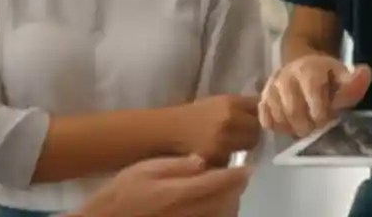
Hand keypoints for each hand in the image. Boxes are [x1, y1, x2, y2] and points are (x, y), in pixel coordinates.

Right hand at [74, 154, 250, 216]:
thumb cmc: (125, 191)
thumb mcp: (146, 168)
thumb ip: (176, 165)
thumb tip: (203, 161)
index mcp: (178, 192)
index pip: (217, 183)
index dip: (236, 176)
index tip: (247, 168)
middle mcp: (188, 213)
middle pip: (225, 202)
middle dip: (236, 189)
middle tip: (240, 177)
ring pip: (221, 216)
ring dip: (231, 203)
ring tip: (231, 191)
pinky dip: (220, 214)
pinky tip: (217, 206)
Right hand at [170, 94, 261, 165]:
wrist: (168, 130)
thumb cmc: (191, 114)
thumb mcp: (216, 102)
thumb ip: (239, 106)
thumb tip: (263, 109)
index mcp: (230, 102)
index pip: (259, 106)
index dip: (260, 112)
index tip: (258, 116)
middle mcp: (231, 120)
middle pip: (257, 128)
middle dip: (253, 131)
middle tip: (243, 133)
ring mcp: (226, 140)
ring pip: (249, 144)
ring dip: (244, 144)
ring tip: (231, 142)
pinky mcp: (219, 158)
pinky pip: (235, 157)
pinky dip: (231, 156)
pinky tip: (220, 152)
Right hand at [258, 55, 371, 136]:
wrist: (302, 65)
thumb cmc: (327, 78)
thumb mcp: (343, 77)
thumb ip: (353, 82)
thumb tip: (364, 73)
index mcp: (309, 68)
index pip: (311, 90)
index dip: (319, 111)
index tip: (326, 120)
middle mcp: (286, 75)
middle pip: (292, 109)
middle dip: (306, 126)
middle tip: (314, 130)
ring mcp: (272, 86)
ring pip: (278, 115)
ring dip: (292, 128)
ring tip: (303, 127)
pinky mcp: (263, 97)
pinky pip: (264, 117)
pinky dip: (277, 126)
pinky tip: (288, 126)